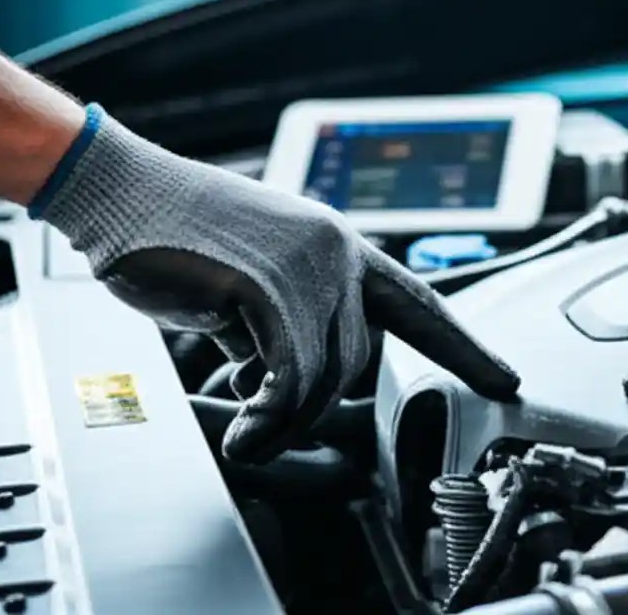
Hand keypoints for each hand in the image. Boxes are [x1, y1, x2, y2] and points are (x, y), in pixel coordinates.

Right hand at [38, 107, 518, 462]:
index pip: (421, 303)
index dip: (465, 347)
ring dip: (288, 417)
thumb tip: (285, 380)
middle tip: (270, 418)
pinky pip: (291, 378)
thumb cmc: (179, 235)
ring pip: (330, 375)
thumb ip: (288, 320)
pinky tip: (246, 435)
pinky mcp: (269, 287)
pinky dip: (269, 420)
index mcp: (343, 246)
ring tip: (251, 426)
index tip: (505, 379)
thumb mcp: (254, 277)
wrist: (122, 192)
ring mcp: (309, 267)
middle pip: (365, 359)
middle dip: (319, 401)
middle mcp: (339, 253)